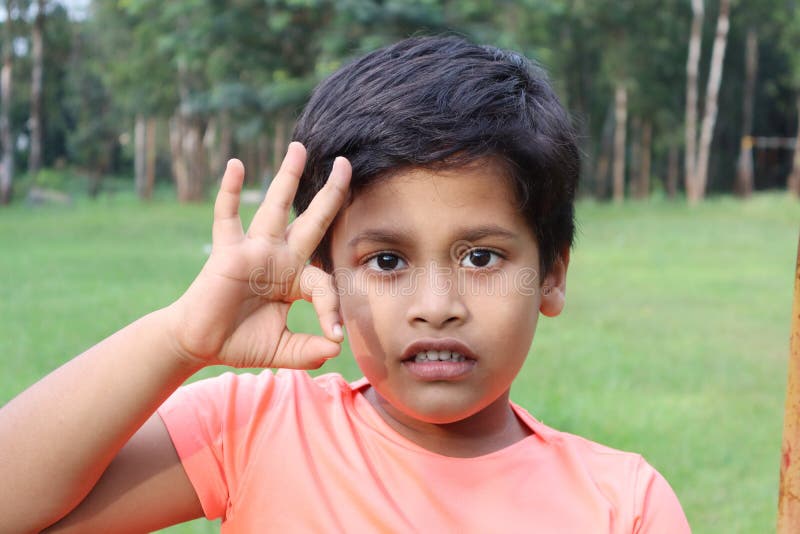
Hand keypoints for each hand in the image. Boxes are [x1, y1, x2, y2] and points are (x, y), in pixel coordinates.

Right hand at [166, 142, 350, 368]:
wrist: (200, 344)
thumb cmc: (241, 342)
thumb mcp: (283, 350)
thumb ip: (309, 351)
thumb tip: (335, 348)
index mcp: (296, 279)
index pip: (324, 283)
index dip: (331, 310)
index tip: (334, 335)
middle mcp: (279, 257)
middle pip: (312, 220)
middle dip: (331, 193)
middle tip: (345, 164)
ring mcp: (254, 250)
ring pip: (275, 207)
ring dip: (287, 177)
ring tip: (298, 147)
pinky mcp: (227, 251)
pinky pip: (227, 217)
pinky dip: (229, 191)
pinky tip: (236, 165)